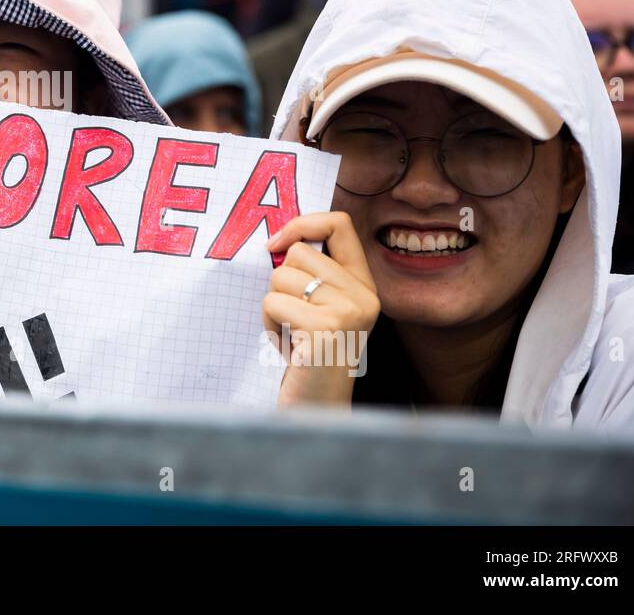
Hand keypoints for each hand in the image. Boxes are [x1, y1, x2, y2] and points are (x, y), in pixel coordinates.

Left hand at [263, 211, 380, 407]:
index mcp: (365, 285)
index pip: (339, 224)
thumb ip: (313, 273)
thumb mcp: (321, 308)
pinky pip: (272, 304)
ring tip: (291, 334)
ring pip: (280, 277)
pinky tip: (288, 348)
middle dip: (280, 282)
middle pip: (299, 252)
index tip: (276, 244)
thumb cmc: (309, 355)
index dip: (302, 223)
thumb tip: (278, 240)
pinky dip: (269, 326)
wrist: (317, 410)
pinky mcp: (324, 328)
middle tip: (293, 317)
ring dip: (273, 307)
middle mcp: (364, 296)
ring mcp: (347, 312)